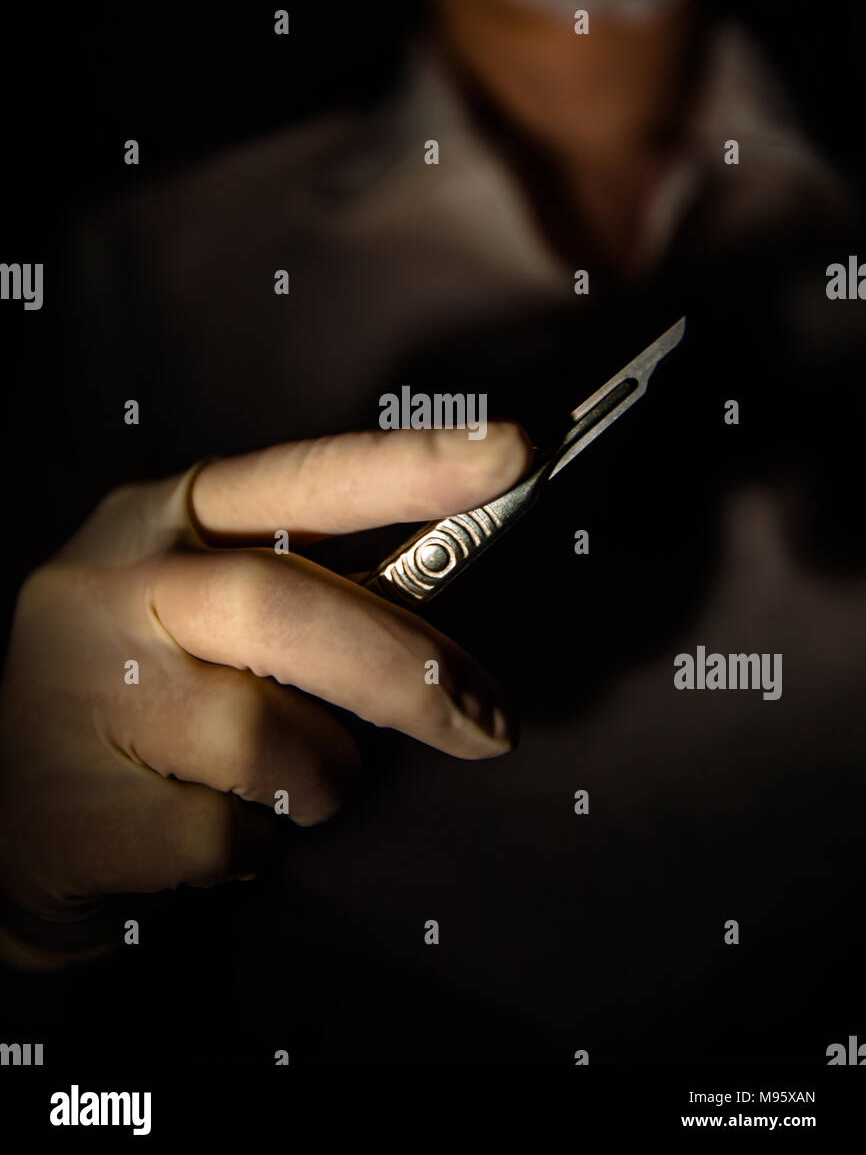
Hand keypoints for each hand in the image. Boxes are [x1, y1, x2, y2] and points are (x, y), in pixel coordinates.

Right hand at [0, 424, 528, 966]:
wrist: (14, 816)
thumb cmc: (146, 695)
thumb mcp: (203, 613)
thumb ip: (303, 595)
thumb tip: (446, 622)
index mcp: (162, 519)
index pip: (297, 476)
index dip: (406, 464)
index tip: (511, 452)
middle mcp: (111, 586)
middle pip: (285, 607)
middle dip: (408, 672)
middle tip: (492, 725)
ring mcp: (78, 691)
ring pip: (267, 739)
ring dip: (317, 780)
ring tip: (276, 787)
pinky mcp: (69, 804)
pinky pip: (226, 835)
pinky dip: (250, 848)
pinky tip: (205, 831)